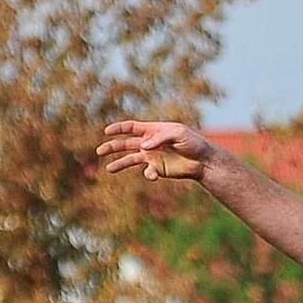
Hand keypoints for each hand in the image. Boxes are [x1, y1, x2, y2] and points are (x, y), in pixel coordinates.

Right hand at [98, 120, 212, 181]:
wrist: (203, 160)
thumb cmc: (193, 142)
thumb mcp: (178, 134)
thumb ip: (160, 138)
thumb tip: (143, 146)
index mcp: (152, 130)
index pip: (131, 128)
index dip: (119, 129)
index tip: (107, 131)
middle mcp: (149, 143)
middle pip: (126, 144)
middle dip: (112, 147)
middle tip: (99, 151)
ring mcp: (152, 157)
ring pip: (131, 160)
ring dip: (120, 164)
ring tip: (108, 169)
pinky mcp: (158, 169)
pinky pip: (147, 172)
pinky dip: (147, 174)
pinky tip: (152, 175)